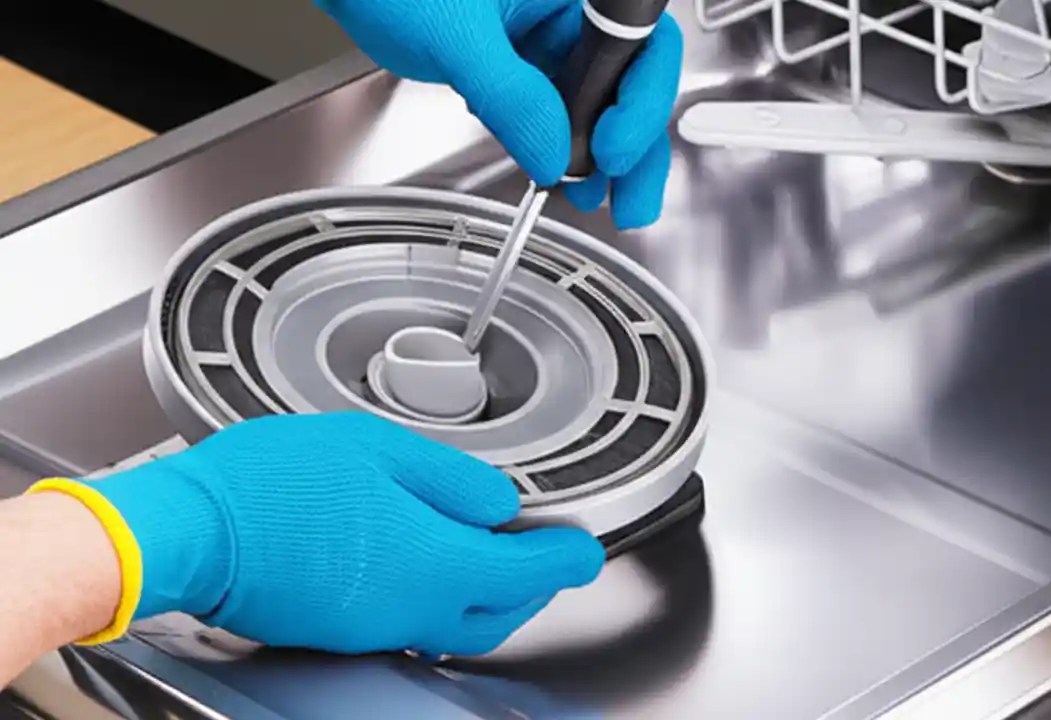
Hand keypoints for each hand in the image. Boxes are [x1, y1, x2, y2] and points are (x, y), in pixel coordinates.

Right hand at [77, 412, 604, 655]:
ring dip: (488, 595)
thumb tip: (497, 501)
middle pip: (499, 613)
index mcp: (434, 561)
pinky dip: (442, 599)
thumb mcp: (377, 447)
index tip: (585, 553)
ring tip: (492, 557)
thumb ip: (449, 476)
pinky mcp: (342, 628)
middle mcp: (412, 607)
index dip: (565, 561)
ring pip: (458, 624)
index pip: (526, 571)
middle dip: (533, 587)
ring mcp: (375, 625)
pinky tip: (427, 566)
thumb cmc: (273, 484)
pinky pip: (414, 623)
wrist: (192, 532)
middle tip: (546, 557)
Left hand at [316, 0, 682, 228]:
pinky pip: (557, 105)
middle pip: (631, 77)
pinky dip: (563, 144)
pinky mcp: (521, 60)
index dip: (640, 99)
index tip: (608, 149)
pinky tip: (561, 177)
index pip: (642, 40)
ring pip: (597, 98)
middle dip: (635, 144)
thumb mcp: (455, 35)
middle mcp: (569, 5)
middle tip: (628, 201)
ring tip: (599, 201)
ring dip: (602, 154)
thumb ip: (512, 96)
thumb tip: (555, 156)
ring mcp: (547, 32)